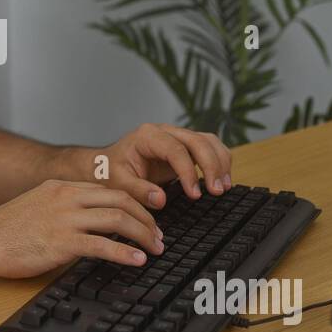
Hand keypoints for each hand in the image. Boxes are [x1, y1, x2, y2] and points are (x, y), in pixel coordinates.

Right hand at [0, 179, 165, 278]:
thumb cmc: (4, 230)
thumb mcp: (36, 206)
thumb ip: (62, 210)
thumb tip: (87, 224)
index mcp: (61, 188)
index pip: (110, 189)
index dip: (135, 204)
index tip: (147, 220)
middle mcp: (66, 198)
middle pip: (121, 200)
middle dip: (147, 218)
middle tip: (159, 236)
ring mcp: (64, 219)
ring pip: (118, 219)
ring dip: (143, 235)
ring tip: (155, 249)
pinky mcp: (61, 242)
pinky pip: (103, 245)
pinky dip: (125, 253)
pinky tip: (137, 261)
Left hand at [93, 123, 231, 208]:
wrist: (108, 163)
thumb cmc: (111, 170)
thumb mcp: (117, 182)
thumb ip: (137, 190)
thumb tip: (160, 200)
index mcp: (147, 136)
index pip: (175, 149)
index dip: (188, 171)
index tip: (195, 194)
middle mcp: (166, 132)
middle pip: (198, 141)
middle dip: (211, 165)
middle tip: (217, 191)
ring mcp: (178, 137)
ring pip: (209, 141)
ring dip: (220, 162)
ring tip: (223, 187)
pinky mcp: (186, 147)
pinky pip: (210, 147)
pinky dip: (220, 161)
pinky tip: (222, 180)